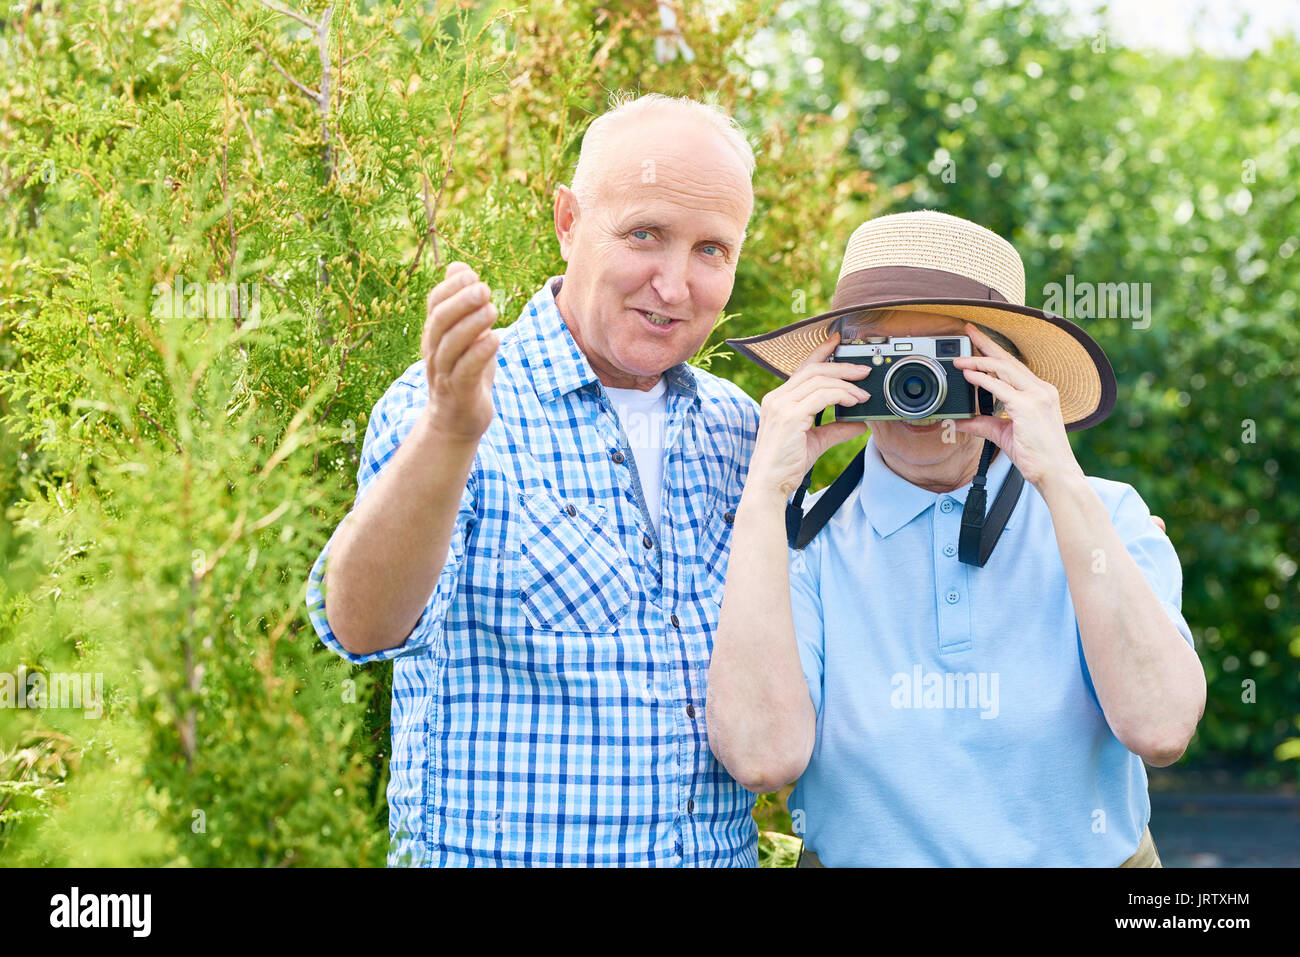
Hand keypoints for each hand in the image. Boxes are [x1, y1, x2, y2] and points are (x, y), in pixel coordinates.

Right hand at [422, 262, 499, 441]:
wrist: (455, 422)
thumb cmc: (464, 373)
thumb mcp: (465, 336)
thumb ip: (463, 305)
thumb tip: (458, 267)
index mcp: (435, 334)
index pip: (434, 303)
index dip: (451, 287)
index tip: (472, 275)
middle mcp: (434, 351)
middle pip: (440, 320)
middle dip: (461, 301)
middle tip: (485, 288)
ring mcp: (444, 373)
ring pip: (450, 345)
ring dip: (472, 324)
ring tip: (493, 310)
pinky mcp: (459, 392)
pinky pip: (465, 370)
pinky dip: (479, 353)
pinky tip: (495, 339)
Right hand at [746, 333, 871, 498]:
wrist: (768, 485)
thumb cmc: (785, 465)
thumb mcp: (816, 442)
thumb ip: (836, 429)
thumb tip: (860, 422)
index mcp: (779, 400)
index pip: (802, 369)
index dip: (820, 352)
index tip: (837, 342)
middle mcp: (777, 398)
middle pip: (813, 370)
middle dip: (841, 367)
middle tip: (864, 371)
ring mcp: (781, 405)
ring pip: (819, 380)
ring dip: (846, 384)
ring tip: (864, 393)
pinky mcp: (789, 416)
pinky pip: (821, 396)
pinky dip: (841, 395)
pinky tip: (854, 402)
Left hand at [951, 323, 1082, 491]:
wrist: (1055, 473)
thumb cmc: (1037, 455)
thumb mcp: (1004, 434)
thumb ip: (983, 424)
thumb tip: (960, 421)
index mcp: (1040, 392)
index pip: (1013, 364)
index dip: (994, 350)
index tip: (978, 340)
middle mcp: (1041, 390)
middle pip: (1009, 359)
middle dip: (986, 343)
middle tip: (968, 330)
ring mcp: (1037, 397)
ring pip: (1004, 369)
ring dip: (978, 361)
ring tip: (959, 360)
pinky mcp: (1029, 408)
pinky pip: (1000, 388)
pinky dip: (982, 379)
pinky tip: (968, 375)